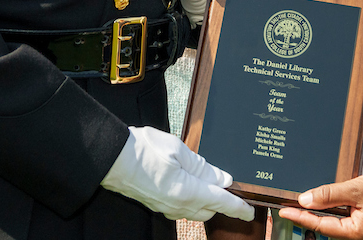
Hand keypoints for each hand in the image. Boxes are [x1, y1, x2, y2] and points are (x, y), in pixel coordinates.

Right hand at [101, 126, 253, 221]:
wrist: (112, 159)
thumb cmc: (142, 150)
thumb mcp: (178, 150)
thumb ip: (203, 166)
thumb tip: (222, 178)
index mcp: (188, 191)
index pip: (222, 202)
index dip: (239, 207)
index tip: (250, 211)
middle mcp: (178, 205)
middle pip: (210, 209)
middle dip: (221, 200)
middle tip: (226, 184)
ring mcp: (166, 208)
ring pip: (195, 210)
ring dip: (205, 199)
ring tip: (206, 180)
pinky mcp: (157, 205)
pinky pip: (181, 207)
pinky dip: (191, 198)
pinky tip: (187, 182)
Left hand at [277, 171, 362, 239]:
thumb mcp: (357, 188)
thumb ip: (330, 195)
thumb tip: (305, 200)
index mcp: (356, 233)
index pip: (321, 225)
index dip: (300, 216)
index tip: (283, 211)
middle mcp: (358, 236)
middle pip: (325, 227)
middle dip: (306, 216)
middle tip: (286, 207)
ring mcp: (361, 230)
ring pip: (333, 222)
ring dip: (318, 212)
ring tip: (299, 203)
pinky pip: (341, 218)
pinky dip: (330, 209)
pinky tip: (321, 201)